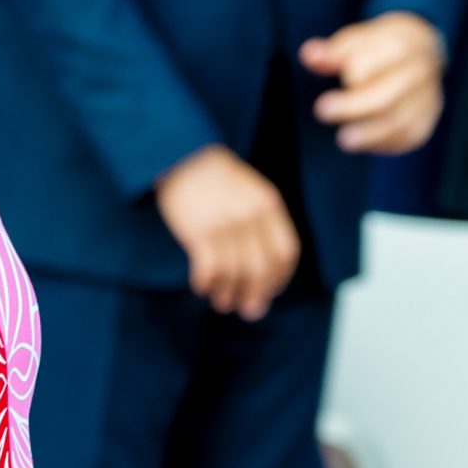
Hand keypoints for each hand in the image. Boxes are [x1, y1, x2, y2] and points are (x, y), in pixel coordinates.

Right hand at [155, 145, 300, 320]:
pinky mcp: (197, 231)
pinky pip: (208, 269)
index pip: (285, 252)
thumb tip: (264, 267)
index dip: (280, 279)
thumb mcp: (251, 191)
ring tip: (222, 303)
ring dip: (228, 294)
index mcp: (268, 204)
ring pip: (234, 273)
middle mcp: (249, 216)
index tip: (270, 292)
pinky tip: (201, 287)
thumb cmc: (216, 177)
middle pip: (261, 268)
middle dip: (256, 295)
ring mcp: (223, 224)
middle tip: (248, 311)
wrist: (182, 156)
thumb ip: (262, 221)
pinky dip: (206, 284)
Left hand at [300, 13, 444, 155]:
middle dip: (354, 105)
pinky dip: (380, 142)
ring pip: (398, 120)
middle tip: (324, 111)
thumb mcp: (359, 41)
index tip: (340, 79)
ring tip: (344, 139)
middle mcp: (422, 69)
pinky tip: (360, 141)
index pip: (382, 59)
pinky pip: (405, 136)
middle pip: (387, 93)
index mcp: (406, 41)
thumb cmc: (381, 48)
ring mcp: (428, 97)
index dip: (356, 70)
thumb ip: (334, 51)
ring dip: (369, 132)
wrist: (421, 57)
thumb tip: (309, 55)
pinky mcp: (424, 123)